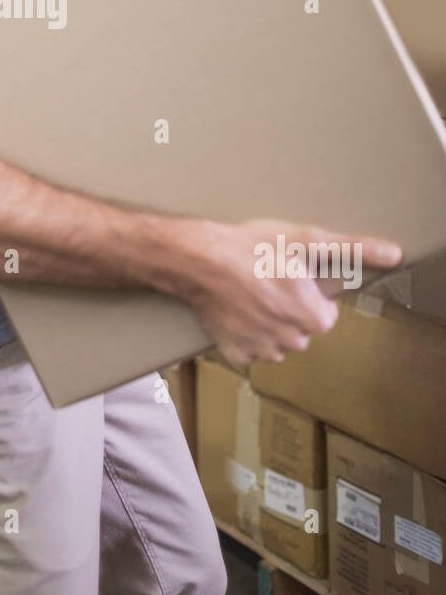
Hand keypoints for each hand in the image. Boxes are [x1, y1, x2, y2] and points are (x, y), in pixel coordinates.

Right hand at [180, 217, 401, 368]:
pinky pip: (249, 350)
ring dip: (268, 324)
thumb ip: (353, 250)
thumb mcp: (307, 240)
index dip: (310, 295)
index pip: (324, 315)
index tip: (292, 277)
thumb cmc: (253, 249)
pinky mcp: (235, 354)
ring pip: (276, 341)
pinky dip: (245, 335)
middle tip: (269, 280)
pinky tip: (236, 311)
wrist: (200, 260)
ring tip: (250, 293)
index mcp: (313, 318)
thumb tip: (394, 254)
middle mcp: (291, 341)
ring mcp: (262, 351)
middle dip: (289, 310)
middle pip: (300, 328)